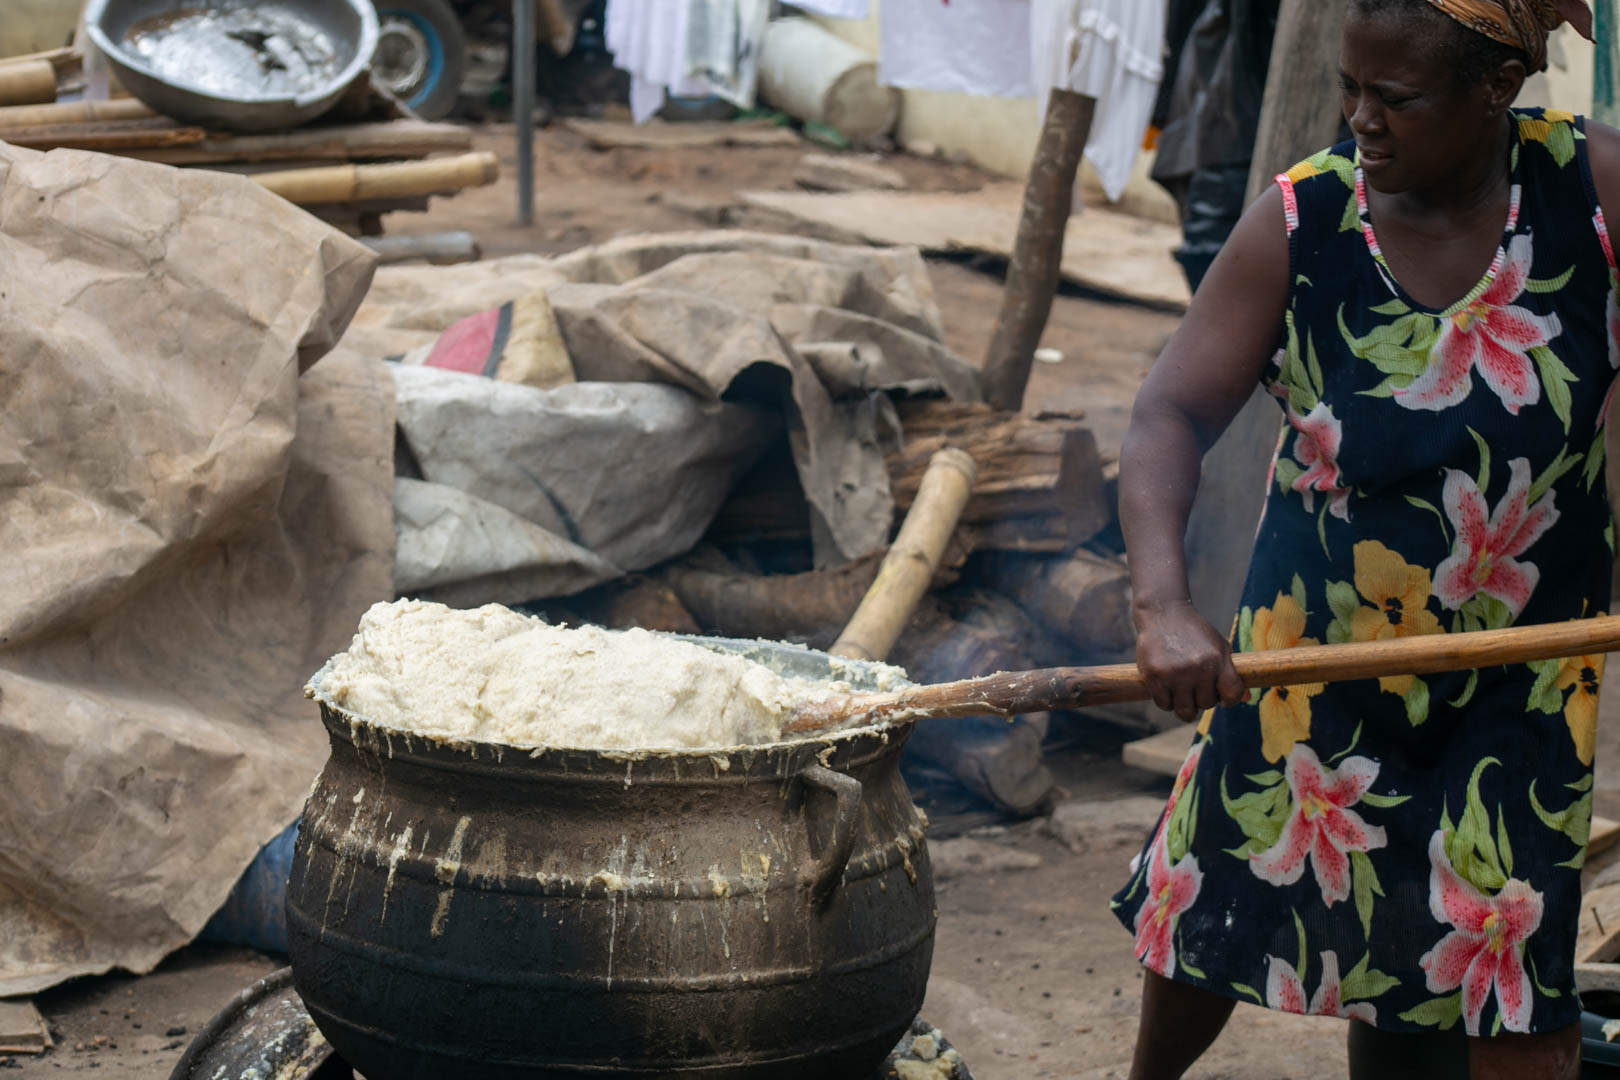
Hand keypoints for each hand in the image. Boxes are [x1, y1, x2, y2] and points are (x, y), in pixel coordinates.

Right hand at [1134, 599, 1245, 722]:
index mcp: (1217, 660)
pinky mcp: (1154, 676)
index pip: (1232, 694)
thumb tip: (1247, 698)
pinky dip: (1164, 700)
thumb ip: (1231, 672)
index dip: (1229, 700)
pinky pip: (1163, 704)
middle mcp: (1198, 668)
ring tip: (1180, 691)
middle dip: (1201, 699)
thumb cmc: (1193, 632)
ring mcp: (1175, 673)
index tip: (1221, 697)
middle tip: (1194, 686)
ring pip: (1184, 711)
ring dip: (1183, 705)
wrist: (1163, 613)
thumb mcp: (1218, 646)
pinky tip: (1165, 687)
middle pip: (1206, 705)